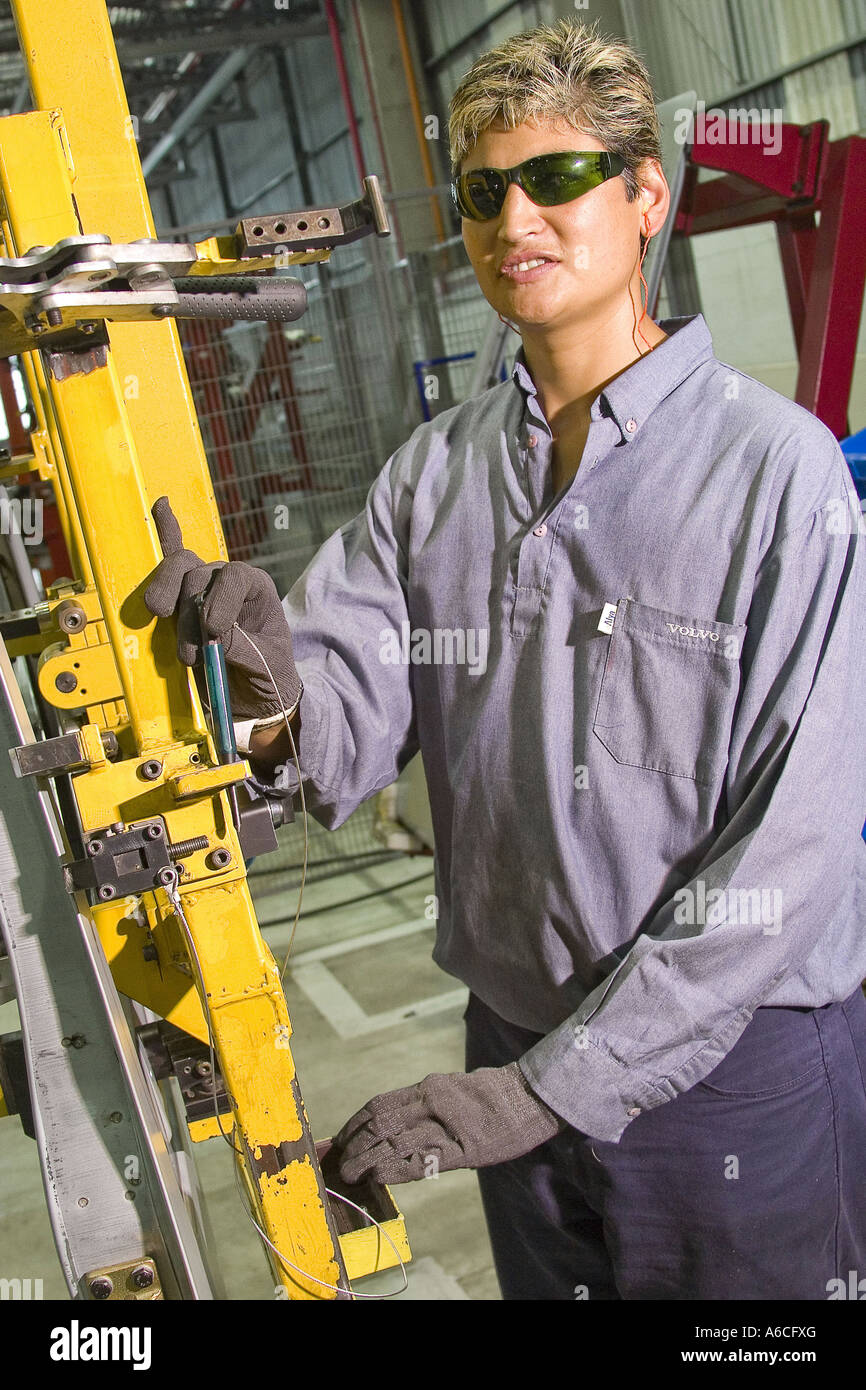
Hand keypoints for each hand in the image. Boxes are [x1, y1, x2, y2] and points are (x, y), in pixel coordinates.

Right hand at [144, 496, 301, 720]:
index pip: (235, 576)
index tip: (213, 631)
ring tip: (179, 649)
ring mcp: (200, 591)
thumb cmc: (269, 677)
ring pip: (176, 572)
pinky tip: (162, 507)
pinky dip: (166, 532)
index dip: (220, 599)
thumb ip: (241, 648)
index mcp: (256, 589)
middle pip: (198, 572)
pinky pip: (172, 560)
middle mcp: (227, 582)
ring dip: (166, 602)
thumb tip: (210, 634)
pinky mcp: (179, 605)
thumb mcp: (266, 666)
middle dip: (189, 609)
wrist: (257, 700)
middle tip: (189, 651)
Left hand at [332, 1063, 566, 1184]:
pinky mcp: (463, 1150)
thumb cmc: (493, 1096)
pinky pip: (422, 1161)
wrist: (530, 1096)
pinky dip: (397, 1170)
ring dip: (368, 1160)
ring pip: (394, 1142)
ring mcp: (446, 1125)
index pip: (379, 1105)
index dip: (355, 1124)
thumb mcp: (453, 1089)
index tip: (341, 1139)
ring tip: (351, 1176)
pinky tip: (381, 1177)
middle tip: (339, 1163)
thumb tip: (396, 1122)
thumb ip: (426, 1104)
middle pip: (380, 1123)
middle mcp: (431, 1102)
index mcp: (427, 1087)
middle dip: (355, 1145)